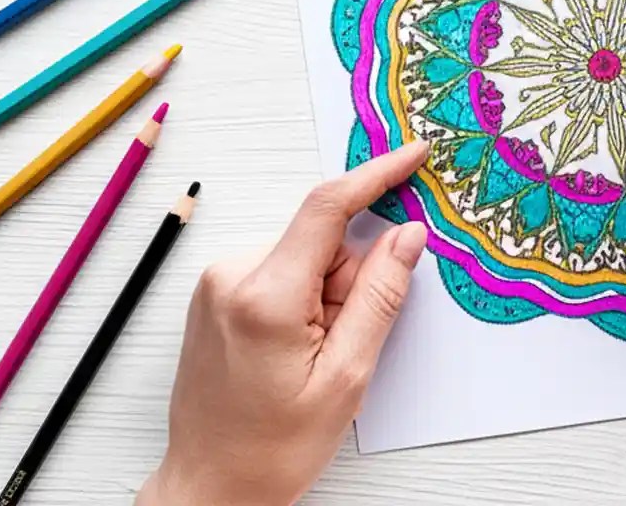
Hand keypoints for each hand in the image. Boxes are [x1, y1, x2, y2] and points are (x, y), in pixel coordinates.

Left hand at [137, 143, 428, 505]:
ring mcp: (217, 284)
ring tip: (312, 358)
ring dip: (326, 296)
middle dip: (351, 279)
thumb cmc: (272, 449)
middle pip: (322, 241)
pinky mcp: (215, 295)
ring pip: (304, 259)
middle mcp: (232, 276)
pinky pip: (281, 274)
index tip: (413, 154)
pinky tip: (295, 351)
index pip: (328, 208)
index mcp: (266, 296)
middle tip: (344, 343)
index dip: (377, 175)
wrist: (211, 487)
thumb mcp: (346, 377)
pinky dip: (303, 302)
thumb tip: (406, 236)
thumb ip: (380, 297)